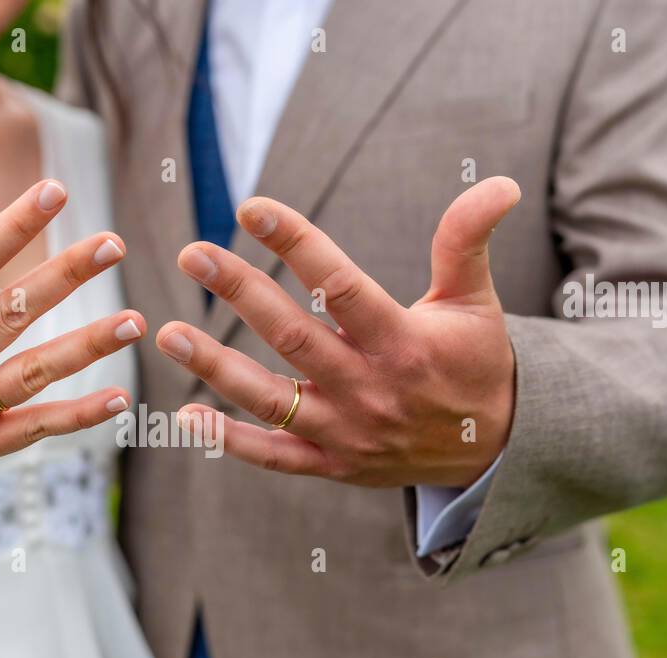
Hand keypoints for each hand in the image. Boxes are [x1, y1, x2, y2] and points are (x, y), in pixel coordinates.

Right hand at [0, 179, 141, 533]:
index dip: (13, 226)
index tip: (53, 193)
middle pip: (14, 313)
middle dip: (67, 275)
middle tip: (112, 243)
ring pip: (36, 373)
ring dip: (89, 345)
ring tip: (136, 320)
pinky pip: (34, 431)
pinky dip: (78, 418)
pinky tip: (118, 400)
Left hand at [159, 176, 520, 488]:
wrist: (491, 450)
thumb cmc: (474, 362)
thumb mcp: (475, 301)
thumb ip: (467, 242)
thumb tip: (499, 182)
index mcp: (403, 343)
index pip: (340, 286)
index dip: (295, 244)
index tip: (251, 208)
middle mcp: (370, 389)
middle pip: (293, 337)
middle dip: (240, 293)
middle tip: (192, 254)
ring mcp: (347, 433)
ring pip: (271, 400)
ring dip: (215, 368)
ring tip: (167, 334)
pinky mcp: (333, 466)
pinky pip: (275, 457)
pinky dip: (231, 442)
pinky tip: (187, 415)